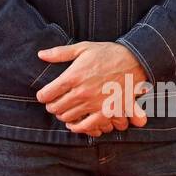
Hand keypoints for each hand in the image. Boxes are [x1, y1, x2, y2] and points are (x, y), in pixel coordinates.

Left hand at [35, 41, 150, 134]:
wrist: (134, 60)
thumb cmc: (108, 53)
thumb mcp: (83, 48)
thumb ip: (60, 53)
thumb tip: (41, 55)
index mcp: (73, 75)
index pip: (47, 94)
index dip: (42, 96)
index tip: (45, 95)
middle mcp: (81, 91)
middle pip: (55, 108)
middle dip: (51, 107)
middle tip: (53, 103)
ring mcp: (93, 103)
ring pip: (67, 117)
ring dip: (63, 116)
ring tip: (64, 111)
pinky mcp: (105, 112)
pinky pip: (85, 126)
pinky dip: (77, 128)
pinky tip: (74, 124)